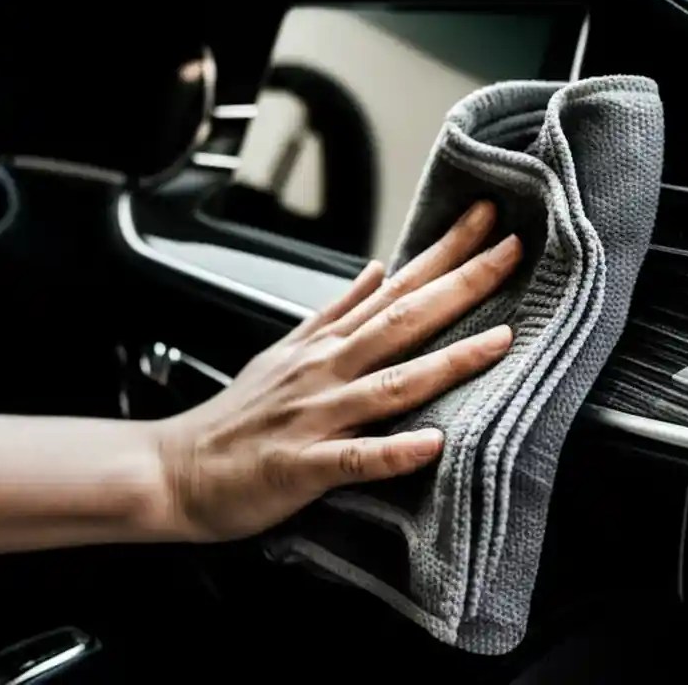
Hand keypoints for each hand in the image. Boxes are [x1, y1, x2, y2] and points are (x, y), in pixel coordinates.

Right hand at [154, 201, 519, 541]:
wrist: (175, 468)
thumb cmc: (237, 416)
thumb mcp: (286, 349)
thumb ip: (336, 311)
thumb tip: (377, 268)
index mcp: (326, 343)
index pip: (395, 286)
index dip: (443, 252)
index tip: (489, 219)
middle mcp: (326, 370)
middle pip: (402, 319)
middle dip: (461, 284)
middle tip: (512, 249)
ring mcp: (316, 416)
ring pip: (390, 383)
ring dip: (448, 361)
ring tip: (500, 341)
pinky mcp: (302, 465)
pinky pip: (355, 459)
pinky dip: (395, 450)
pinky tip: (433, 443)